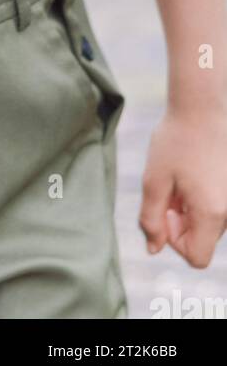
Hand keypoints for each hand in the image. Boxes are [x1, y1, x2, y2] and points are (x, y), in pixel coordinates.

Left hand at [140, 103, 226, 266]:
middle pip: (201, 239)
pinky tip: (188, 174)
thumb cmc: (175, 141)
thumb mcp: (153, 180)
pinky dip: (198, 198)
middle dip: (178, 222)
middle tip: (166, 189)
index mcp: (212, 214)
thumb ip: (150, 219)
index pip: (196, 258)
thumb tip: (153, 249)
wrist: (202, 107)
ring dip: (188, 209)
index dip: (174, 242)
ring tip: (177, 178)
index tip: (164, 211)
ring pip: (207, 223)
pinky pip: (215, 207)